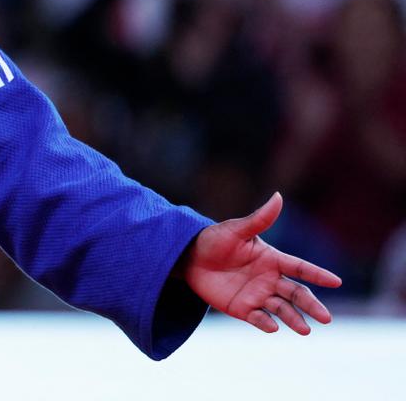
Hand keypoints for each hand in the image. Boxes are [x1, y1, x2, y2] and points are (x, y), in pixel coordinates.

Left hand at [181, 192, 341, 333]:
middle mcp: (270, 279)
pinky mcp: (243, 308)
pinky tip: (273, 327)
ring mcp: (258, 295)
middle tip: (326, 318)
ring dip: (294, 319)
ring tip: (305, 330)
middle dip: (312, 305)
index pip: (300, 267)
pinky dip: (266, 323)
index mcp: (273, 259)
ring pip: (282, 309)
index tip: (337, 281)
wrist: (190, 259)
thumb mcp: (236, 229)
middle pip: (297, 294)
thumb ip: (259, 219)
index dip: (318, 274)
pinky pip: (258, 318)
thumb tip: (278, 196)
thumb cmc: (215, 240)